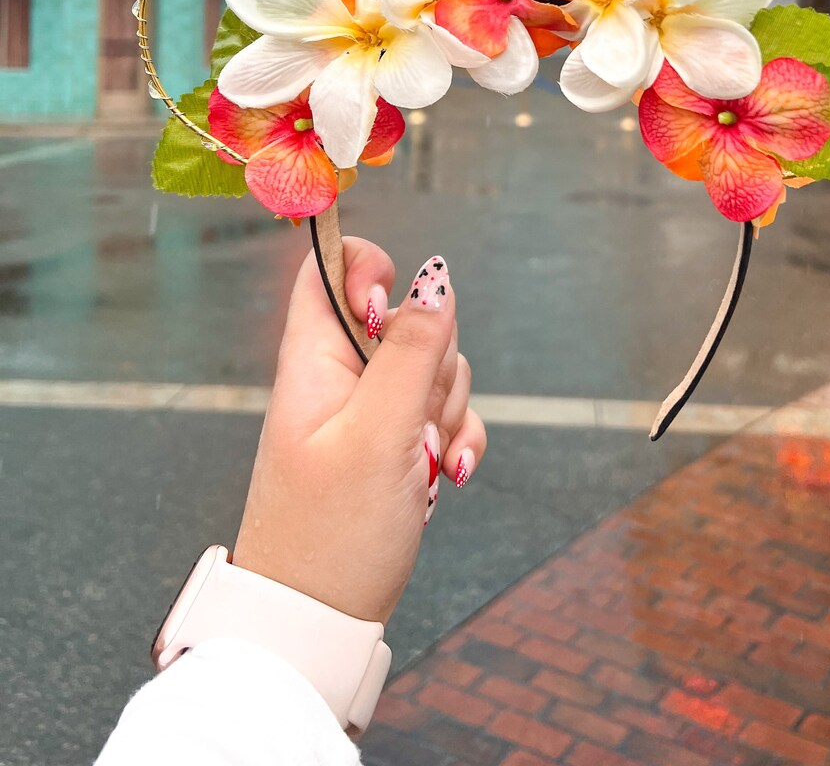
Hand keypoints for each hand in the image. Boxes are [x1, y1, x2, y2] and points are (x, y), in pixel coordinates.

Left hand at [232, 238, 484, 624]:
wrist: (319, 621)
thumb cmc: (331, 533)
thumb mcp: (379, 434)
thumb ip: (410, 351)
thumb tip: (436, 277)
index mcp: (314, 358)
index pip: (331, 267)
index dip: (370, 267)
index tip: (389, 308)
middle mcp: (341, 375)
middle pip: (405, 318)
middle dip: (433, 362)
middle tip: (412, 417)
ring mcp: (371, 411)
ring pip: (433, 368)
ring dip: (447, 410)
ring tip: (425, 462)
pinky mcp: (396, 445)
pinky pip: (443, 415)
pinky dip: (456, 440)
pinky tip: (448, 477)